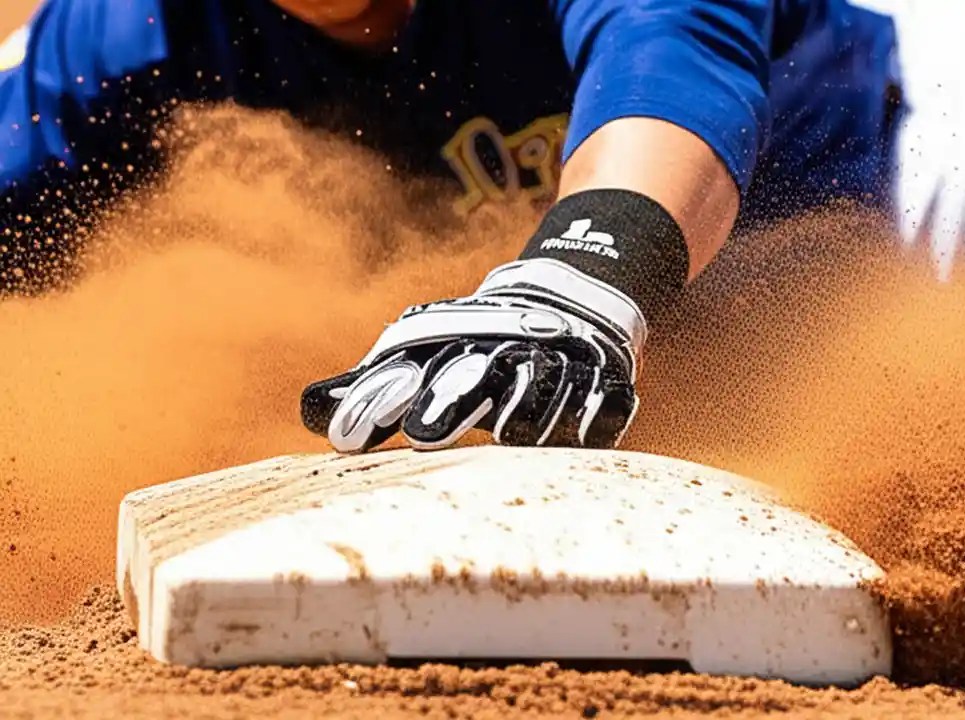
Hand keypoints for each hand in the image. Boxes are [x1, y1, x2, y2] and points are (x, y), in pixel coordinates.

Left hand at [301, 259, 644, 452]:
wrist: (562, 300)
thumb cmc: (476, 346)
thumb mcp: (425, 356)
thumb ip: (372, 388)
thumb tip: (310, 410)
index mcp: (453, 348)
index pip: (410, 373)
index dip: (381, 400)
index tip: (347, 437)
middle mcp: (501, 352)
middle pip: (474, 376)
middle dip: (450, 402)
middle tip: (422, 433)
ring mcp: (552, 363)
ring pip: (539, 384)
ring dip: (525, 407)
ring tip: (511, 434)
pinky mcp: (600, 379)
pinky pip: (601, 396)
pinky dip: (594, 412)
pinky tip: (584, 432)